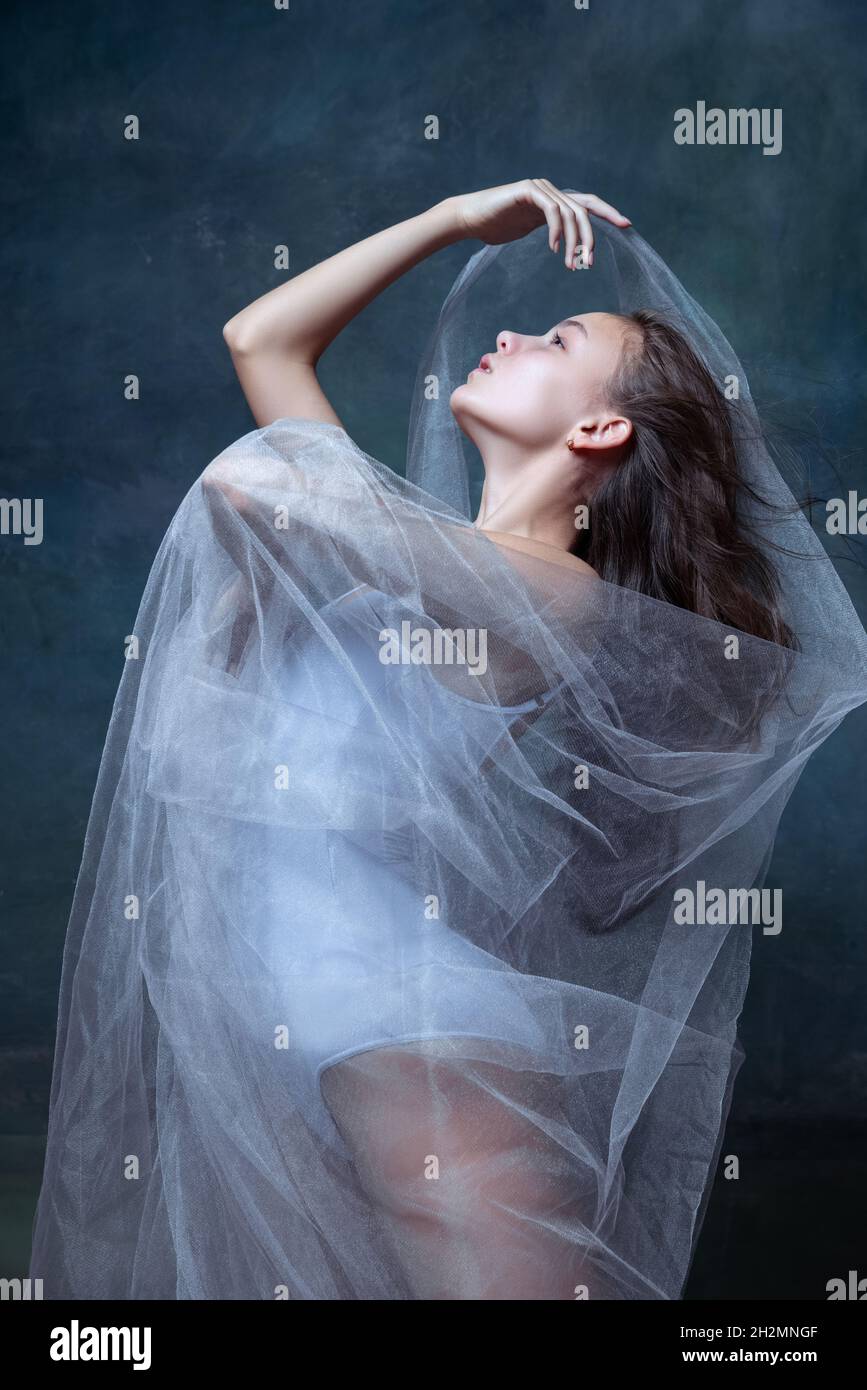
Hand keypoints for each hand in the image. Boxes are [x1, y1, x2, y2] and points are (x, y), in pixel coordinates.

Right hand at [451, 178, 630, 267]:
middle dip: (591, 237)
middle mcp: (551, 191)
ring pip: (570, 213)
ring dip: (574, 241)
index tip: (627, 225)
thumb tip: (566, 246)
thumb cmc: (495, 227)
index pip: (587, 205)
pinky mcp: (528, 191)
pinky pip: (552, 211)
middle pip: (583, 210)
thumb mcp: (526, 230)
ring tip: (573, 264)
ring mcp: (540, 189)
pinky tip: (554, 249)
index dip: (608, 213)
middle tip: (591, 261)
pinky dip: (556, 231)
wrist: (469, 218)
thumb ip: (548, 231)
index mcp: (554, 201)